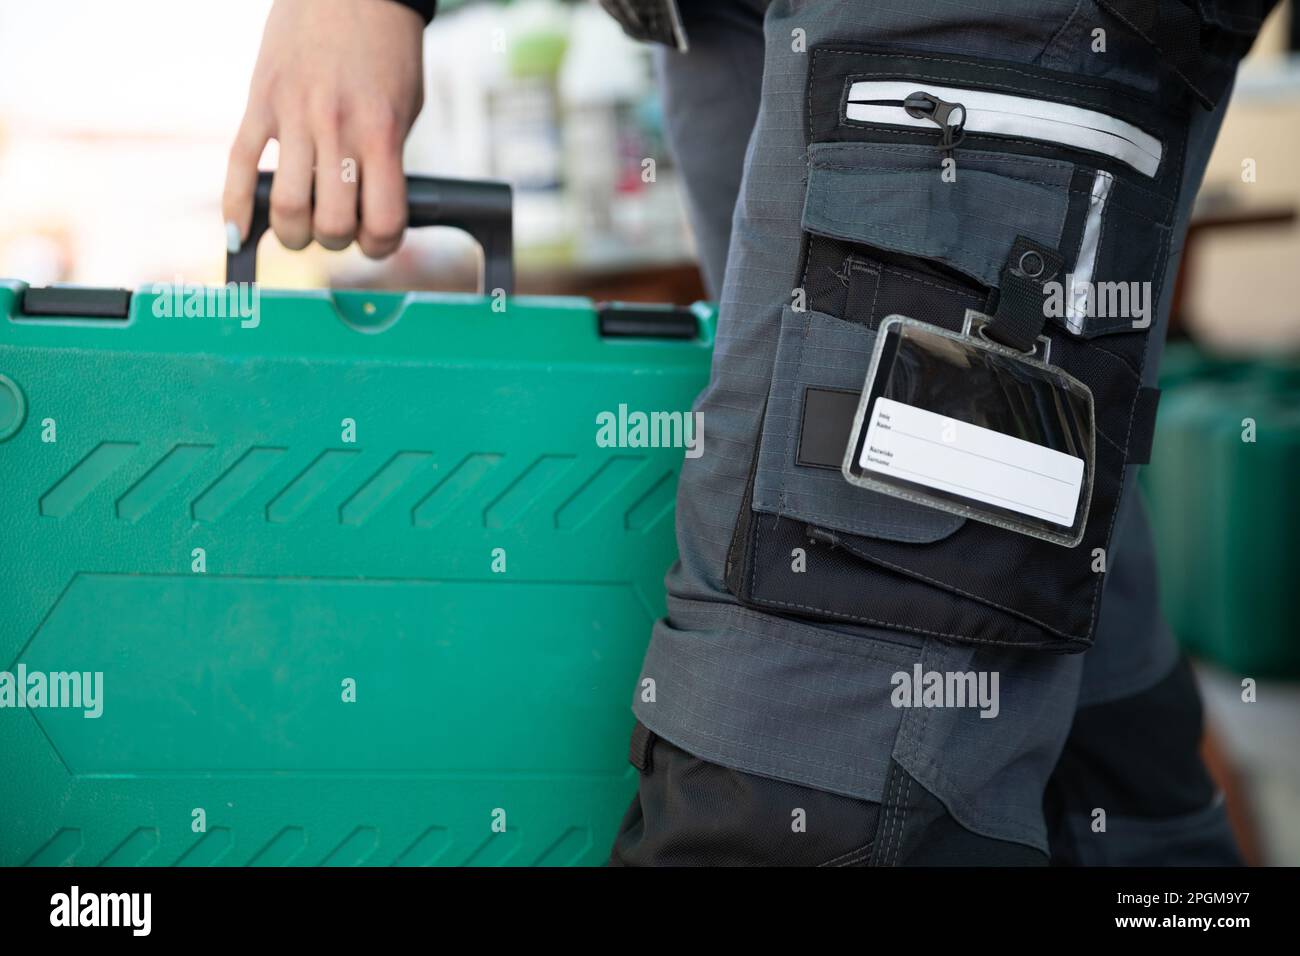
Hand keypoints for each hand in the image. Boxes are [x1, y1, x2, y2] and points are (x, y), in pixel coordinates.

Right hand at [222, 0, 425, 259]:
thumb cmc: (386, 49)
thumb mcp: (404, 107)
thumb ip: (387, 159)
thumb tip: (369, 212)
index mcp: (380, 133)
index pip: (382, 221)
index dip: (380, 245)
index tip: (375, 240)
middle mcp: (336, 129)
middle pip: (330, 224)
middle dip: (335, 240)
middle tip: (336, 227)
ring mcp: (293, 116)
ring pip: (286, 207)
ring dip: (294, 234)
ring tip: (301, 228)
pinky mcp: (259, 101)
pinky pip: (239, 165)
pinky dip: (235, 208)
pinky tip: (237, 234)